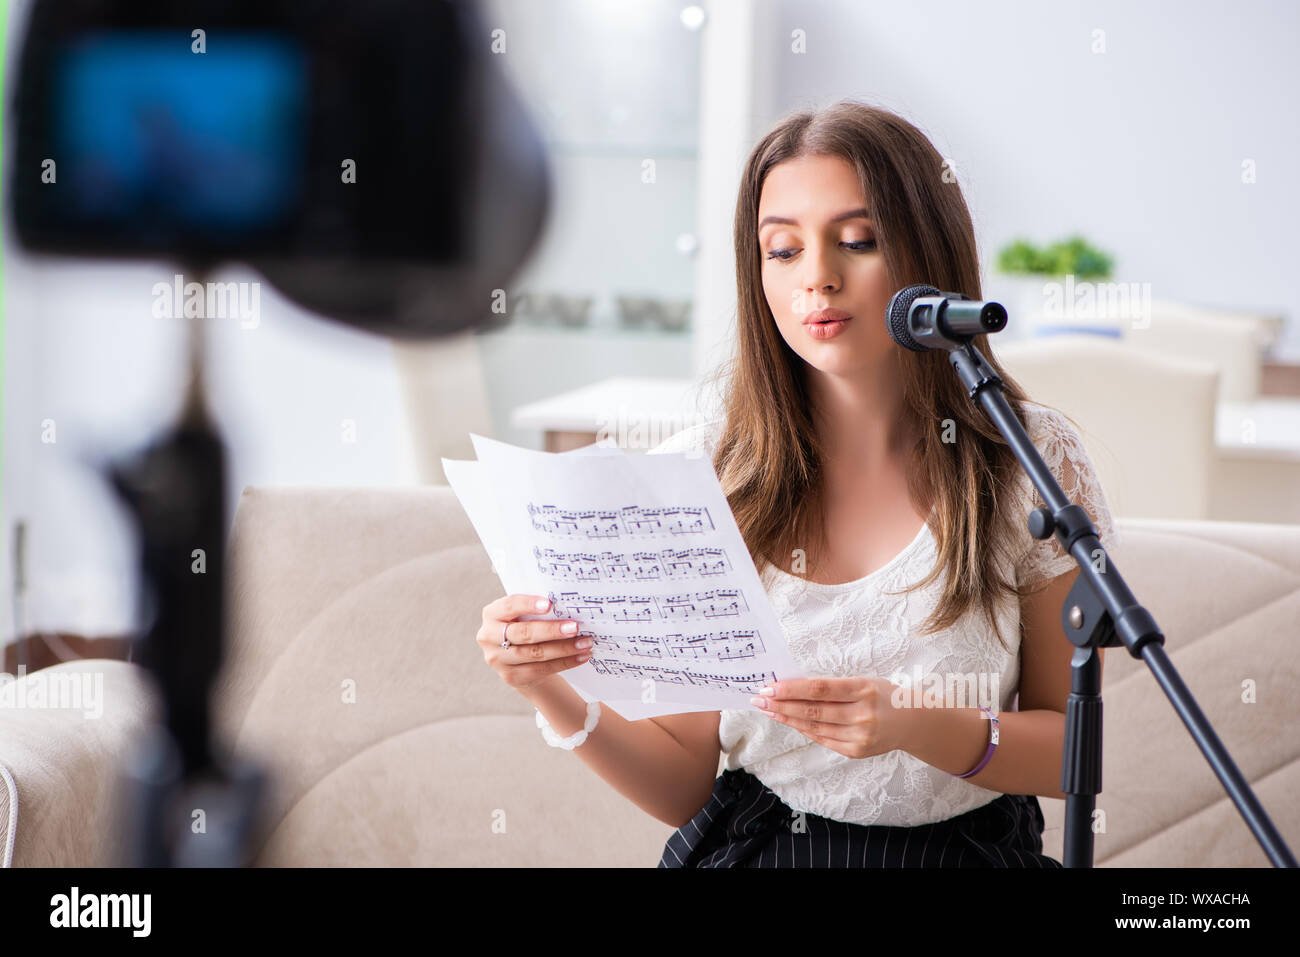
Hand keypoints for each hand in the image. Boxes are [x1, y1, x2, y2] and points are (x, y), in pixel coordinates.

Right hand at [478, 594, 592, 692]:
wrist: (518, 660)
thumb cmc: (524, 628)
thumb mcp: (522, 616)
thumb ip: (536, 610)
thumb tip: (566, 606)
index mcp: (492, 614)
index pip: (508, 606)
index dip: (528, 604)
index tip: (549, 604)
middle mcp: (489, 636)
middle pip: (523, 633)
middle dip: (551, 630)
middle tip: (575, 627)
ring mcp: (498, 659)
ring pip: (535, 653)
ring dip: (564, 648)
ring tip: (584, 643)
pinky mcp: (512, 676)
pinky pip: (541, 669)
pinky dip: (564, 662)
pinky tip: (580, 656)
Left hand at [750, 676, 912, 759]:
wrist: (912, 722)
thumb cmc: (883, 695)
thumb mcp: (864, 681)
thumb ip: (834, 686)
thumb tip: (793, 687)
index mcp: (864, 689)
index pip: (820, 689)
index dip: (792, 689)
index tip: (770, 687)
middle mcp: (862, 714)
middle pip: (813, 710)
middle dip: (782, 705)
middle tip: (760, 699)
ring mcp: (860, 736)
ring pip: (815, 727)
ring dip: (788, 718)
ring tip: (769, 711)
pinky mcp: (856, 751)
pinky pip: (823, 739)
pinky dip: (804, 729)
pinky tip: (790, 722)